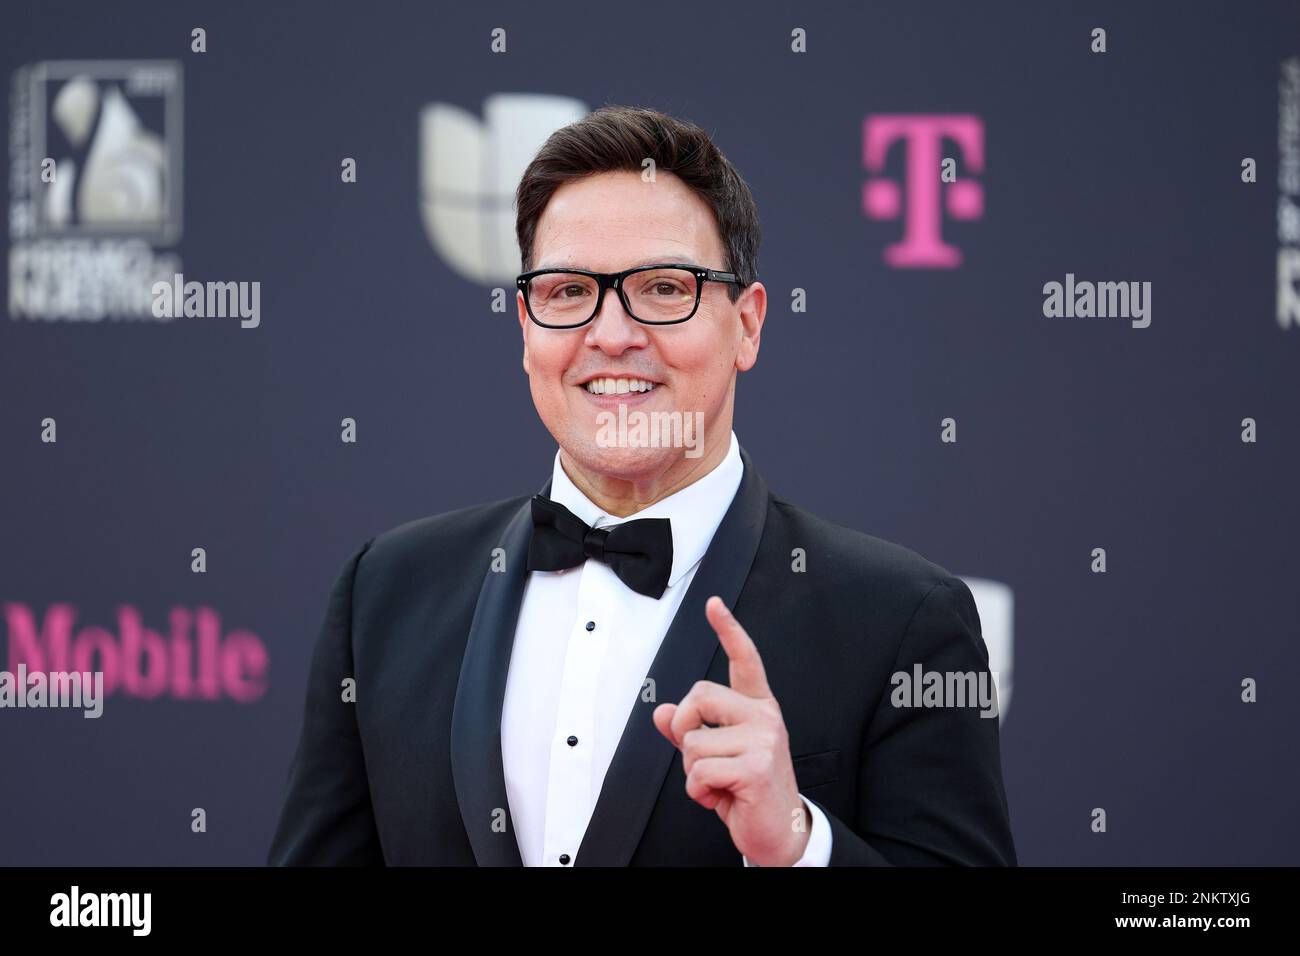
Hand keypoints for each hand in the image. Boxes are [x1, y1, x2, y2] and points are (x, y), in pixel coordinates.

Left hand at [652, 595, 810, 865]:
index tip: (713, 604)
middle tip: (701, 758)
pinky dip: (699, 792)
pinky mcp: (756, 767)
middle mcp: (764, 716)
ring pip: (692, 742)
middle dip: (685, 729)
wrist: (779, 833)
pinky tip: (722, 798)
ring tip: (719, 784)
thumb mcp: (716, 757)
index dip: (728, 630)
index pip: (745, 660)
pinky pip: (699, 771)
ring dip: (693, 772)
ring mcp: (764, 740)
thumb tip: (661, 713)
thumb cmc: (748, 792)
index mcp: (757, 708)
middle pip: (698, 696)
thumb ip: (690, 732)